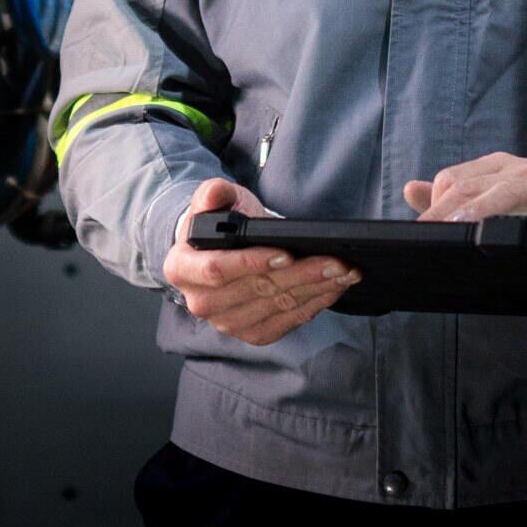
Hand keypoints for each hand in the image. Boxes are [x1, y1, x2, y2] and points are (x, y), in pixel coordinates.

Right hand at [159, 178, 360, 345]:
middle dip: (301, 273)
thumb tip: (213, 193)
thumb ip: (212, 193)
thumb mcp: (213, 200)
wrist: (221, 252)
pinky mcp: (253, 333)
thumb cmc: (218, 224)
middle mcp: (201, 303)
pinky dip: (316, 303)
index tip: (286, 252)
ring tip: (345, 270)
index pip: (216, 270)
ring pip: (278, 306)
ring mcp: (227, 323)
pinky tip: (335, 287)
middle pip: (257, 290)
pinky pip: (289, 320)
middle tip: (336, 260)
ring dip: (316, 289)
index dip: (252, 262)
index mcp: (182, 269)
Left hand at [405, 153, 526, 272]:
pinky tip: (512, 244)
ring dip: (479, 212)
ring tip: (457, 230)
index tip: (423, 233)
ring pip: (506, 195)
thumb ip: (458, 194)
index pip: (454, 179)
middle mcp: (519, 173)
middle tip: (424, 233)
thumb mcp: (502, 193)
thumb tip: (410, 190)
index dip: (436, 206)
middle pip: (473, 186)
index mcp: (499, 168)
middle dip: (445, 211)